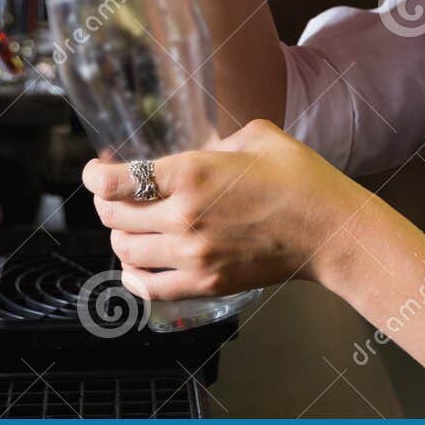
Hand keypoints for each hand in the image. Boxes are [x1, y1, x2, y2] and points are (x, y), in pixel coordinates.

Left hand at [83, 118, 367, 301]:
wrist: (329, 229)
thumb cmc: (301, 179)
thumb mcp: (256, 136)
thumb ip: (216, 141)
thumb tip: (196, 149)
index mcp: (193, 173)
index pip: (116, 181)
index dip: (95, 176)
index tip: (97, 171)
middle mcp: (185, 217)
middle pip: (114, 217)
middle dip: (108, 204)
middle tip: (115, 195)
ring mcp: (193, 255)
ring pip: (124, 252)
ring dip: (119, 237)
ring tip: (130, 227)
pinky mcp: (204, 284)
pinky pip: (147, 288)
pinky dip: (131, 276)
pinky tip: (135, 265)